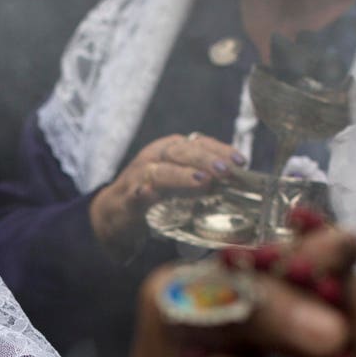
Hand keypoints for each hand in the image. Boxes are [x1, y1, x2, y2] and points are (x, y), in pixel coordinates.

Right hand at [88, 133, 245, 256]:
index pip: (198, 143)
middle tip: (226, 172)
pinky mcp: (126, 199)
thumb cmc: (153, 193)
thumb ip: (205, 180)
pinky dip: (142, 193)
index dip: (220, 150)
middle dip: (205, 160)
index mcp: (171, 151)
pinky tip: (149, 194)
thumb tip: (237, 185)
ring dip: (181, 175)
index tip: (240, 162)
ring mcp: (139, 177)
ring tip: (202, 181)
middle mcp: (155, 158)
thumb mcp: (180, 181)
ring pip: (160, 171)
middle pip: (181, 152)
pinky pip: (134, 194)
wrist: (114, 213)